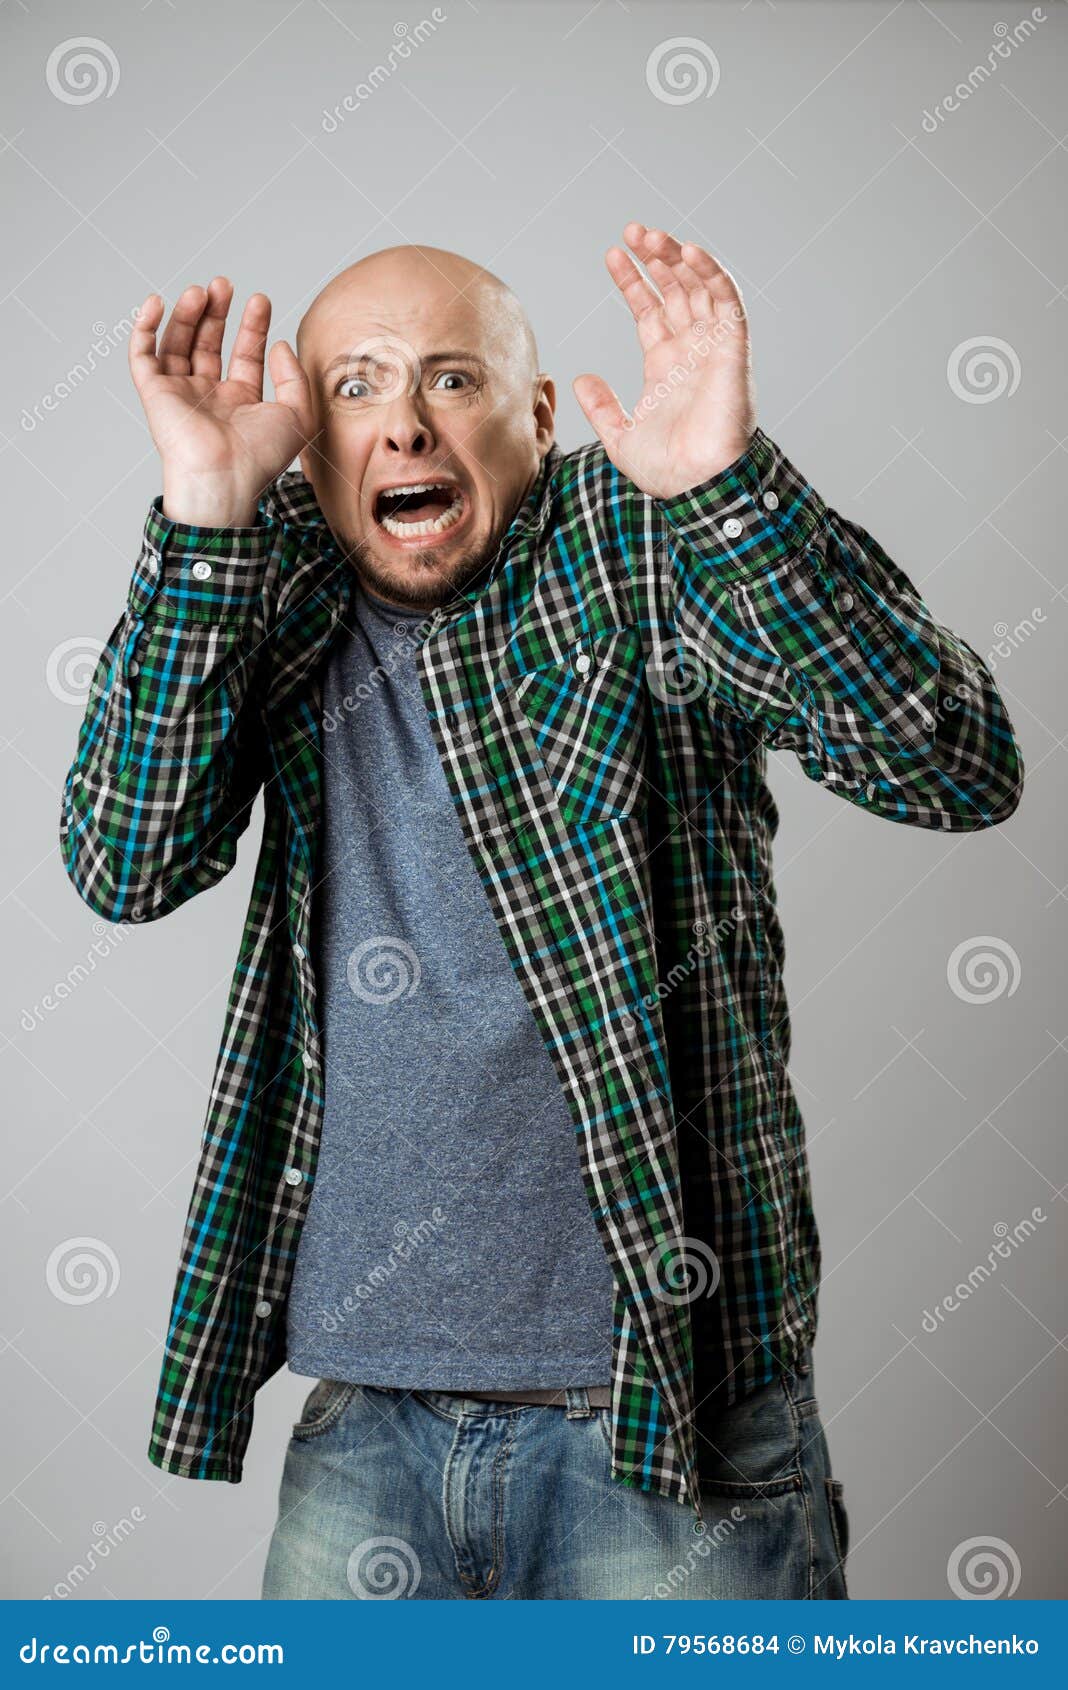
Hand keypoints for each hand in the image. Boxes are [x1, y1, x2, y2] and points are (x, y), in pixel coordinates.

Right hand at [129, 278, 314, 527]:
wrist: (226, 478)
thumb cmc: (262, 458)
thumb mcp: (297, 413)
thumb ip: (294, 377)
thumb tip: (281, 345)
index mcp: (240, 403)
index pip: (244, 354)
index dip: (252, 326)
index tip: (260, 299)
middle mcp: (209, 397)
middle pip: (209, 343)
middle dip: (216, 312)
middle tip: (224, 284)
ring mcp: (180, 394)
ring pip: (178, 343)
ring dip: (188, 314)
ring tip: (201, 291)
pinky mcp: (154, 394)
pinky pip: (142, 356)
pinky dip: (145, 328)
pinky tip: (156, 303)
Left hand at [573, 224, 755, 499]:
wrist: (699, 486)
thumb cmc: (668, 472)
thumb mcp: (620, 438)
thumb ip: (601, 407)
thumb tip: (581, 379)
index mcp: (666, 367)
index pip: (651, 311)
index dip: (634, 282)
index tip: (613, 255)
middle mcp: (691, 351)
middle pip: (675, 290)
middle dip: (655, 259)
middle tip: (632, 230)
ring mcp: (712, 348)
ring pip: (698, 287)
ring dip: (677, 257)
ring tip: (650, 234)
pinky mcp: (732, 350)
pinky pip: (726, 301)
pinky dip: (711, 273)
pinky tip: (688, 251)